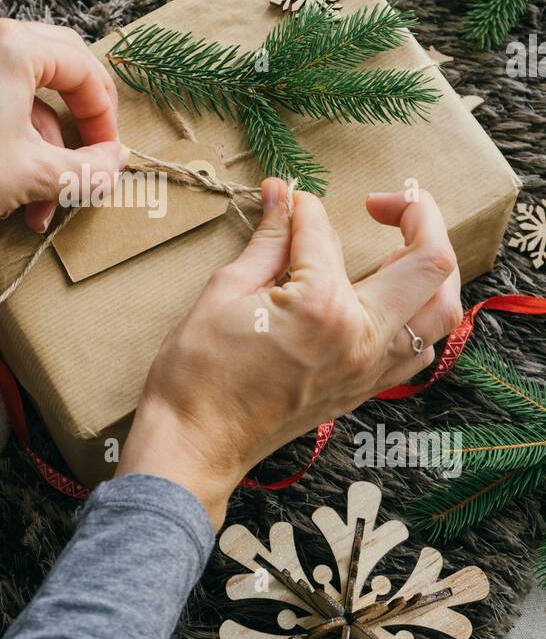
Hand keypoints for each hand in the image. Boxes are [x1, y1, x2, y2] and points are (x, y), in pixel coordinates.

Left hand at [0, 16, 128, 261]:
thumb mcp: (32, 175)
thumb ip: (87, 167)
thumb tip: (117, 162)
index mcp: (13, 46)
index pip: (85, 69)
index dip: (105, 118)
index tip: (109, 155)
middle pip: (61, 72)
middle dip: (78, 128)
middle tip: (92, 161)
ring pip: (28, 95)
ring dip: (44, 149)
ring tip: (46, 204)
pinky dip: (16, 142)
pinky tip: (18, 191)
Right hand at [116, 179, 461, 529]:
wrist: (196, 442)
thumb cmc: (198, 373)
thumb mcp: (225, 291)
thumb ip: (268, 241)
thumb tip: (281, 196)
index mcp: (323, 307)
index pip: (326, 233)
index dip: (302, 205)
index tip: (284, 197)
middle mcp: (362, 338)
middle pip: (431, 262)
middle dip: (415, 215)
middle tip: (381, 203)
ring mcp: (370, 368)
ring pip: (441, 310)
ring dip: (431, 269)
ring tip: (398, 248)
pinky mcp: (365, 389)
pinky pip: (420, 349)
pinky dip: (419, 316)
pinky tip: (391, 299)